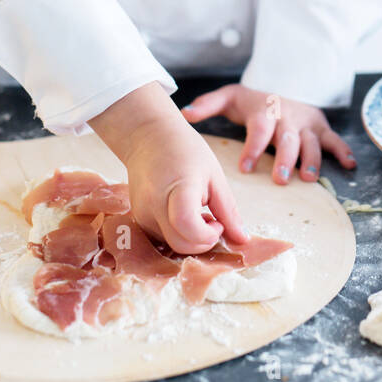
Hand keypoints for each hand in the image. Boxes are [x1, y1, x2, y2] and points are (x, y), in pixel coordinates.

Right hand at [89, 82, 248, 254]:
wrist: (148, 136)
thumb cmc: (185, 150)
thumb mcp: (214, 176)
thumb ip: (228, 211)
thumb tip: (242, 240)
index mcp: (177, 188)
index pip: (187, 226)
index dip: (207, 234)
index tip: (217, 222)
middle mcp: (154, 204)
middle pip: (180, 244)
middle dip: (202, 242)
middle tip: (212, 220)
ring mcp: (143, 213)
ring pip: (170, 244)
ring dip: (190, 238)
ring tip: (198, 211)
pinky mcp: (139, 219)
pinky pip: (162, 237)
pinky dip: (178, 233)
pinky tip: (184, 213)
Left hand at [181, 84, 355, 183]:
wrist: (281, 85)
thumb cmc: (252, 100)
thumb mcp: (230, 97)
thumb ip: (208, 105)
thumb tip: (185, 113)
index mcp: (265, 111)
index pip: (259, 128)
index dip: (253, 148)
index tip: (245, 168)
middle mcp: (287, 117)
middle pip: (287, 138)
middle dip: (285, 158)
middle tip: (280, 179)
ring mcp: (306, 123)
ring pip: (311, 141)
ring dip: (311, 159)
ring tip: (308, 178)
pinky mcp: (321, 127)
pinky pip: (334, 139)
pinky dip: (343, 151)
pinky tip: (350, 165)